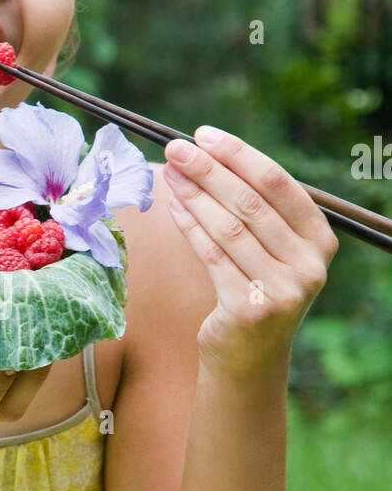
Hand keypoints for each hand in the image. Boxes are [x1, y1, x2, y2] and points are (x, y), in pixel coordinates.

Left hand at [162, 125, 338, 378]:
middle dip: (209, 170)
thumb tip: (207, 152)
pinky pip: (213, 256)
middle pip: (251, 203)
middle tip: (175, 147)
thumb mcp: (270, 248)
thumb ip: (257, 208)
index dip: (239, 155)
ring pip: (229, 228)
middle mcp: (309, 265)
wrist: (249, 356)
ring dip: (194, 195)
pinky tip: (172, 207)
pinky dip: (190, 227)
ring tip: (169, 173)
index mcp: (320, 240)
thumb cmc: (254, 287)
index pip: (279, 184)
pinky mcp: (249, 309)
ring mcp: (282, 290)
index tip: (204, 134)